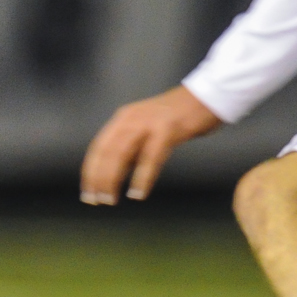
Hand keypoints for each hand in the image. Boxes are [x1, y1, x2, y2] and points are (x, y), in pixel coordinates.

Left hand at [80, 86, 222, 204]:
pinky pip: (150, 157)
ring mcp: (149, 122)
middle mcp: (131, 118)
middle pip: (106, 151)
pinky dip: (142, 177)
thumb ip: (132, 146)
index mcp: (123, 118)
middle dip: (98, 178)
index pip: (98, 148)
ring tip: (110, 200)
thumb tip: (116, 173)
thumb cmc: (178, 117)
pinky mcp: (168, 129)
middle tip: (97, 201)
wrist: (207, 96)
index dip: (91, 171)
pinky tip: (138, 193)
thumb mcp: (147, 127)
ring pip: (121, 153)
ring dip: (112, 179)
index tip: (88, 192)